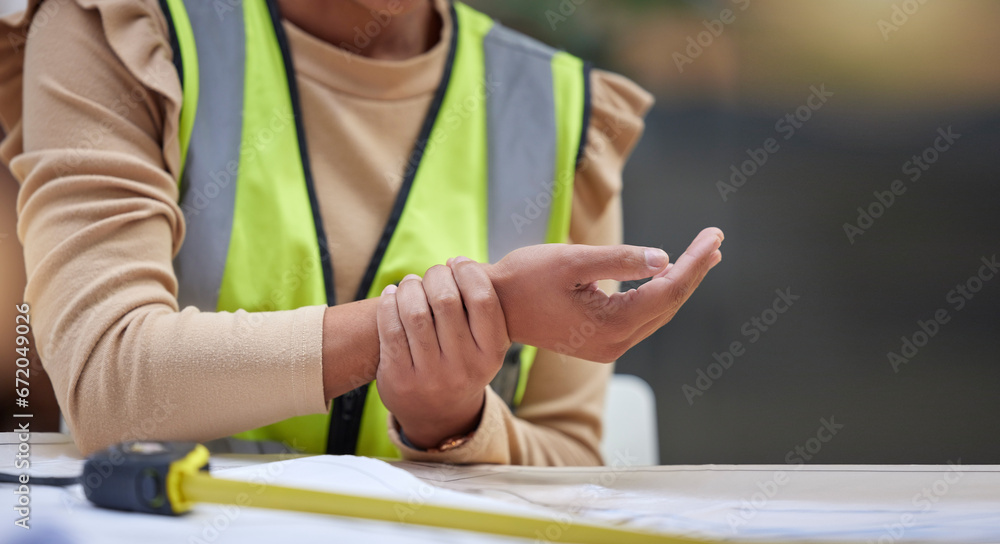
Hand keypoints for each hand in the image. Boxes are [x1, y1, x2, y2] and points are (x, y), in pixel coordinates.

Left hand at [375, 261, 510, 449]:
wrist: (440, 415)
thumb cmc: (463, 362)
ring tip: (410, 284)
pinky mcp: (399, 379)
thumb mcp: (485, 345)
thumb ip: (479, 309)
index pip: (483, 299)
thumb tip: (455, 264)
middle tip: (432, 274)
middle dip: (435, 276)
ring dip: (409, 287)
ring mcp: (430, 376)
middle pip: (446, 300)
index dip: (468, 271)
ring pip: (414, 312)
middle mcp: (464, 367)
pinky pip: (390, 329)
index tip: (456, 263)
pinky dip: (388, 303)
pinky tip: (392, 295)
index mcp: (491, 354)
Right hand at [484, 227, 723, 362]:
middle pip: (668, 304)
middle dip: (693, 271)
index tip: (713, 236)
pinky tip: (667, 276)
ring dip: (679, 283)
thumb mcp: (572, 260)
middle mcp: (614, 343)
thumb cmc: (525, 278)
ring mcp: (607, 347)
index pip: (668, 291)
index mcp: (611, 325)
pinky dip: (658, 295)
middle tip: (714, 241)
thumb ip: (620, 260)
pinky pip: (640, 317)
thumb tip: (665, 259)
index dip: (694, 262)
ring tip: (702, 257)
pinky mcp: (599, 341)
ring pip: (656, 312)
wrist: (491, 307)